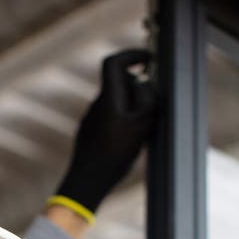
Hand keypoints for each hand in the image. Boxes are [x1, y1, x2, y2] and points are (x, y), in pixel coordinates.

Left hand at [54, 48, 156, 213]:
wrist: (86, 183)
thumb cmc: (114, 156)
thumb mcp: (142, 126)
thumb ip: (149, 100)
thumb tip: (146, 84)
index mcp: (108, 98)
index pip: (114, 62)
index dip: (131, 55)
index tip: (148, 60)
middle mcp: (96, 104)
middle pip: (119, 82)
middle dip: (138, 88)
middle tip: (151, 106)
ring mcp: (91, 118)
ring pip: (116, 101)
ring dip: (131, 107)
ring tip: (140, 131)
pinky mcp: (90, 132)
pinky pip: (110, 118)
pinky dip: (122, 122)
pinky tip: (128, 144)